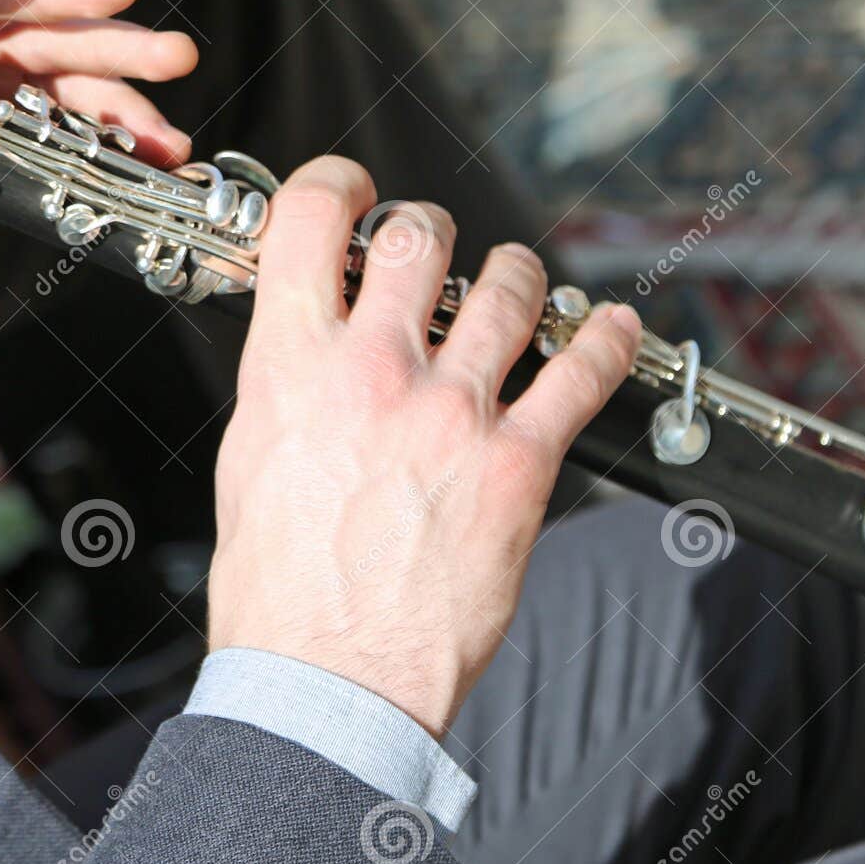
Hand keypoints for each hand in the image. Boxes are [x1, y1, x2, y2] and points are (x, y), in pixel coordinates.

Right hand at [207, 157, 640, 736]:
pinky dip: (606, 338)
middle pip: (422, 236)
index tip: (355, 193)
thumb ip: (287, 386)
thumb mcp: (251, 462)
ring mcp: (451, 412)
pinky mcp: (517, 462)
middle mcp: (373, 373)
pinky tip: (613, 327)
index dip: (339, 185)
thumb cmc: (280, 589)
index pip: (315, 222)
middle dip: (432, 230)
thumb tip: (311, 344)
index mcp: (292, 367)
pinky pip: (581, 372)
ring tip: (518, 287)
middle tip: (435, 253)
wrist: (328, 678)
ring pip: (510, 288)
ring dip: (520, 277)